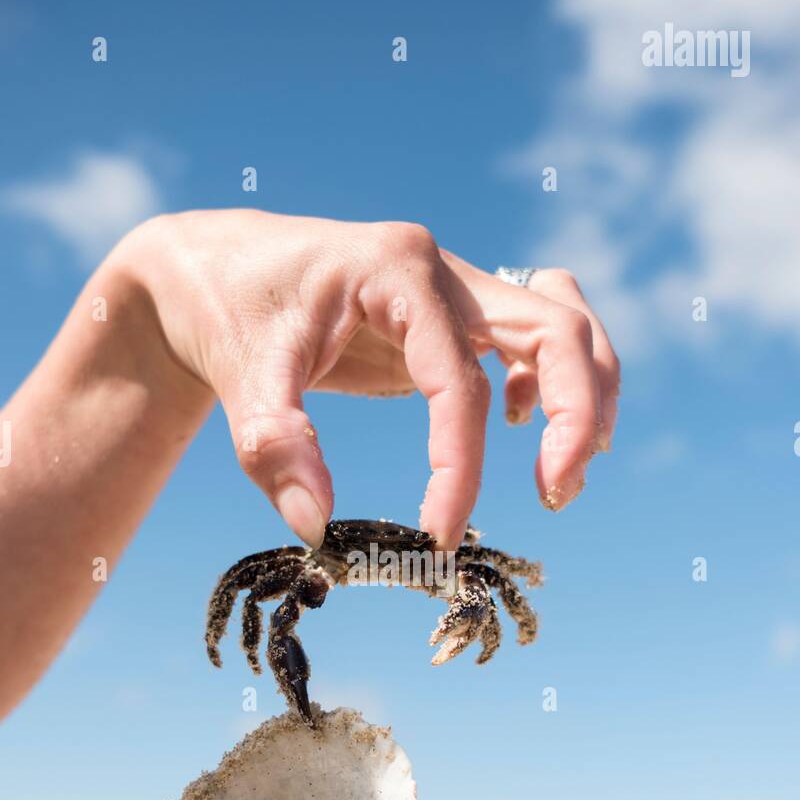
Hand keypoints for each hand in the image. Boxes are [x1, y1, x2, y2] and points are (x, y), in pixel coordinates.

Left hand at [118, 211, 618, 550]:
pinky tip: (520, 423)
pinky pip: (535, 334)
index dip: (460, 467)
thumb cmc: (227, 310)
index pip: (460, 382)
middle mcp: (442, 270)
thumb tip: (317, 527)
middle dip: (576, 415)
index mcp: (397, 271)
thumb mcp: (239, 376)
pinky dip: (552, 379)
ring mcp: (454, 286)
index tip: (438, 533)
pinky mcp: (451, 314)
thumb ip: (275, 448)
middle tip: (554, 496)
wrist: (212, 266)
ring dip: (586, 393)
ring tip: (563, 474)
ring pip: (564, 322)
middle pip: (556, 328)